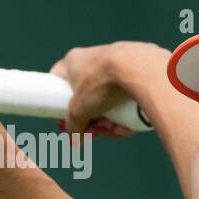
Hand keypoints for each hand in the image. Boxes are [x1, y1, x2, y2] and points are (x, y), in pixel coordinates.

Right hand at [49, 42, 168, 137]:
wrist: (139, 68)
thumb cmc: (102, 82)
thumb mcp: (79, 110)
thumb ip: (73, 126)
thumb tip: (74, 140)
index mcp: (73, 61)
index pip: (58, 81)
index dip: (59, 102)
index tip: (67, 120)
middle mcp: (93, 59)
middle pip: (87, 95)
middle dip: (91, 118)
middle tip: (94, 131)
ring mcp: (115, 63)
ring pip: (107, 98)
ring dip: (109, 120)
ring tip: (113, 130)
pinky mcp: (135, 70)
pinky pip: (126, 95)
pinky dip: (125, 112)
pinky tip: (126, 126)